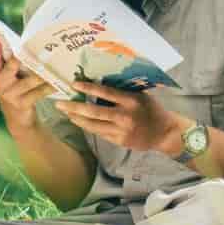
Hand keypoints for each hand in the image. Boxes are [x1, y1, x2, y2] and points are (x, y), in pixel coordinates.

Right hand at [0, 41, 53, 129]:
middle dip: (24, 56)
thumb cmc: (13, 91)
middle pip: (13, 65)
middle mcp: (0, 84)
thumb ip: (6, 62)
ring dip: (43, 73)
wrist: (16, 118)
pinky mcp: (22, 103)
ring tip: (53, 66)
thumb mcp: (6, 78)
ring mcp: (10, 94)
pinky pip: (39, 92)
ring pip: (30, 80)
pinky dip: (49, 87)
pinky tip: (57, 83)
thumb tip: (9, 42)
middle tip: (38, 49)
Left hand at [54, 81, 187, 153]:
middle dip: (73, 107)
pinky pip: (99, 133)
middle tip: (58, 104)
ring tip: (66, 113)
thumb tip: (97, 83)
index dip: (88, 88)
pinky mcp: (119, 141)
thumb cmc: (151, 109)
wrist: (165, 133)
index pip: (106, 93)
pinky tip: (79, 121)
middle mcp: (125, 116)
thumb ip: (121, 91)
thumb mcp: (140, 95)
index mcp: (131, 101)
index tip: (74, 84)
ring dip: (77, 119)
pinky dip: (87, 126)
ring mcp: (121, 131)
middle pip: (93, 112)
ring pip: (93, 125)